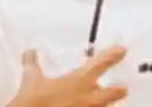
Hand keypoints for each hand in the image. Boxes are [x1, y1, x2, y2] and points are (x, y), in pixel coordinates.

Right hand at [10, 47, 127, 106]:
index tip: (122, 50)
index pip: (102, 62)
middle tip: (121, 88)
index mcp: (80, 80)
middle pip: (116, 92)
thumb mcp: (31, 80)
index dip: (114, 54)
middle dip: (119, 90)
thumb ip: (32, 64)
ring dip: (105, 105)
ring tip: (102, 103)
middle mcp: (89, 97)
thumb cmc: (33, 102)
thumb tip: (29, 53)